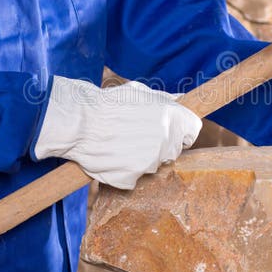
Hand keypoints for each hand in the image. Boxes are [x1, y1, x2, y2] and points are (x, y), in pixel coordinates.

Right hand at [33, 77, 201, 188]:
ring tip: (119, 142)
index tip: (170, 130)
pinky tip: (111, 155)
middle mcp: (166, 142)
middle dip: (160, 145)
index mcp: (173, 118)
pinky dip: (125, 170)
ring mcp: (150, 164)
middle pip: (173, 150)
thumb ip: (165, 100)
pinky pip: (134, 177)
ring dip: (141, 157)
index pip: (192, 130)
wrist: (79, 123)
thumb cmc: (108, 103)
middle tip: (136, 135)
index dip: (181, 130)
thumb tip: (180, 102)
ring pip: (153, 165)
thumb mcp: (140, 91)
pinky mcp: (132, 179)